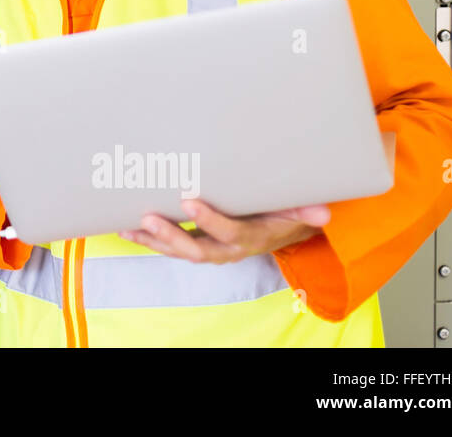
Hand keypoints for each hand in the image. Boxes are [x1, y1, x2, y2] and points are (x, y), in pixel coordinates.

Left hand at [118, 198, 329, 263]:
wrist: (279, 232)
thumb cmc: (284, 214)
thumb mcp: (297, 210)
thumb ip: (306, 209)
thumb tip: (325, 212)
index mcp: (250, 239)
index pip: (228, 232)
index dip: (209, 220)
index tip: (189, 199)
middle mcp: (226, 250)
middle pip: (197, 249)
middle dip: (172, 236)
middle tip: (150, 218)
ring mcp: (209, 250)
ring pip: (178, 251)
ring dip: (153, 241)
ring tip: (129, 227)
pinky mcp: (196, 245)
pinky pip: (169, 246)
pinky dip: (148, 239)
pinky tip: (127, 228)